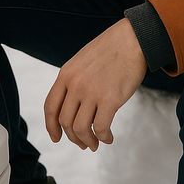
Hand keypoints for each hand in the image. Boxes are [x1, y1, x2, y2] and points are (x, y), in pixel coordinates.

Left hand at [44, 19, 146, 150]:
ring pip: (80, 128)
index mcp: (65, 75)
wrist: (134, 39)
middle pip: (65, 121)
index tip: (56, 137)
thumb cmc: (111, 49)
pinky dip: (103, 137)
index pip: (50, 107)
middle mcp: (75, 85)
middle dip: (73, 137)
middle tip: (82, 143)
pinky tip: (108, 138)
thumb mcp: (81, 61)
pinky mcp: (110, 99)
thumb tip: (73, 105)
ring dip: (87, 141)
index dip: (51, 126)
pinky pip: (100, 127)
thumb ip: (73, 81)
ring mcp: (91, 92)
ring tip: (95, 144)